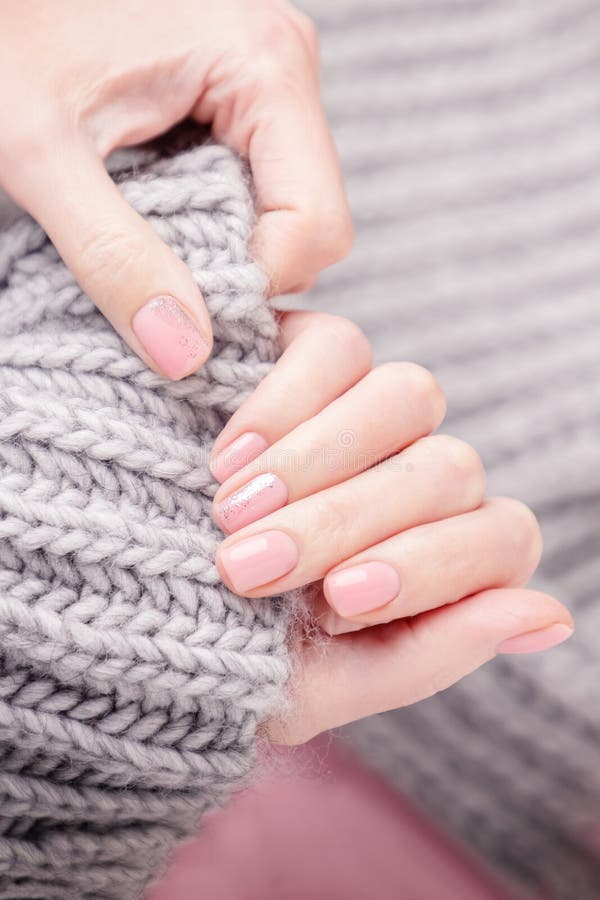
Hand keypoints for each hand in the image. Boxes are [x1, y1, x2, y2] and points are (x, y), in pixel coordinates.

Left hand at [0, 1, 350, 378]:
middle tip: (158, 272)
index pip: (316, 228)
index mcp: (264, 63)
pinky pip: (263, 192)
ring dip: (226, 249)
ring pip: (291, 216)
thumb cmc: (5, 36)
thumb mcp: (41, 154)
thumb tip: (185, 355)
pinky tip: (161, 212)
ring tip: (152, 237)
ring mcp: (272, 83)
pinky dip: (217, 222)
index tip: (178, 303)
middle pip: (313, 227)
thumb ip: (112, 256)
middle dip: (240, 270)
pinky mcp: (247, 101)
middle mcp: (287, 66)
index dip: (252, 285)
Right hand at [209, 311, 573, 742]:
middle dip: (349, 520)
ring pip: (408, 396)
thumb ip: (430, 652)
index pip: (500, 537)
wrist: (119, 593)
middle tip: (249, 564)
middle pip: (448, 468)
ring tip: (229, 506)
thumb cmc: (219, 652)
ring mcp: (360, 416)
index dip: (431, 564)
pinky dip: (285, 401)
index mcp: (432, 557)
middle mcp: (409, 479)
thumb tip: (550, 615)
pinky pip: (334, 349)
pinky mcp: (299, 360)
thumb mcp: (316, 685)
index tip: (334, 602)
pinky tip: (224, 454)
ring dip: (320, 461)